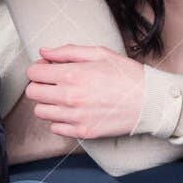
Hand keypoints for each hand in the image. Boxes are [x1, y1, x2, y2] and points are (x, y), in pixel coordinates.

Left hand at [25, 44, 145, 138]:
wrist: (149, 101)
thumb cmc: (126, 75)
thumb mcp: (99, 53)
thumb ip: (68, 51)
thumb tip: (44, 53)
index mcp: (72, 74)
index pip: (33, 74)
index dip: (39, 69)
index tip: (48, 70)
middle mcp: (70, 97)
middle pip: (33, 93)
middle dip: (40, 86)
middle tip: (54, 83)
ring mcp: (75, 117)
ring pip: (41, 112)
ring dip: (48, 103)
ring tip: (64, 98)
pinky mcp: (83, 131)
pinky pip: (55, 128)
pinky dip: (59, 120)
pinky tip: (73, 112)